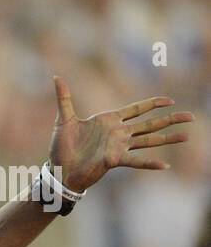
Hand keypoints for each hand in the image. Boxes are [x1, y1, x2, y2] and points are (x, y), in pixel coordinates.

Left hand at [48, 76, 193, 192]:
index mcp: (109, 121)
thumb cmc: (61, 147)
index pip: (136, 109)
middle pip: (149, 124)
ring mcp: (118, 147)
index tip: (170, 100)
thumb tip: (56, 76)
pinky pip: (135, 161)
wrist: (58, 170)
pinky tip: (165, 165)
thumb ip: (64, 98)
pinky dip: (150, 163)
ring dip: (168, 138)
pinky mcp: (114, 160)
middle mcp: (118, 134)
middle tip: (191, 116)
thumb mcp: (63, 119)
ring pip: (148, 140)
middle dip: (170, 119)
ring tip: (186, 136)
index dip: (153, 104)